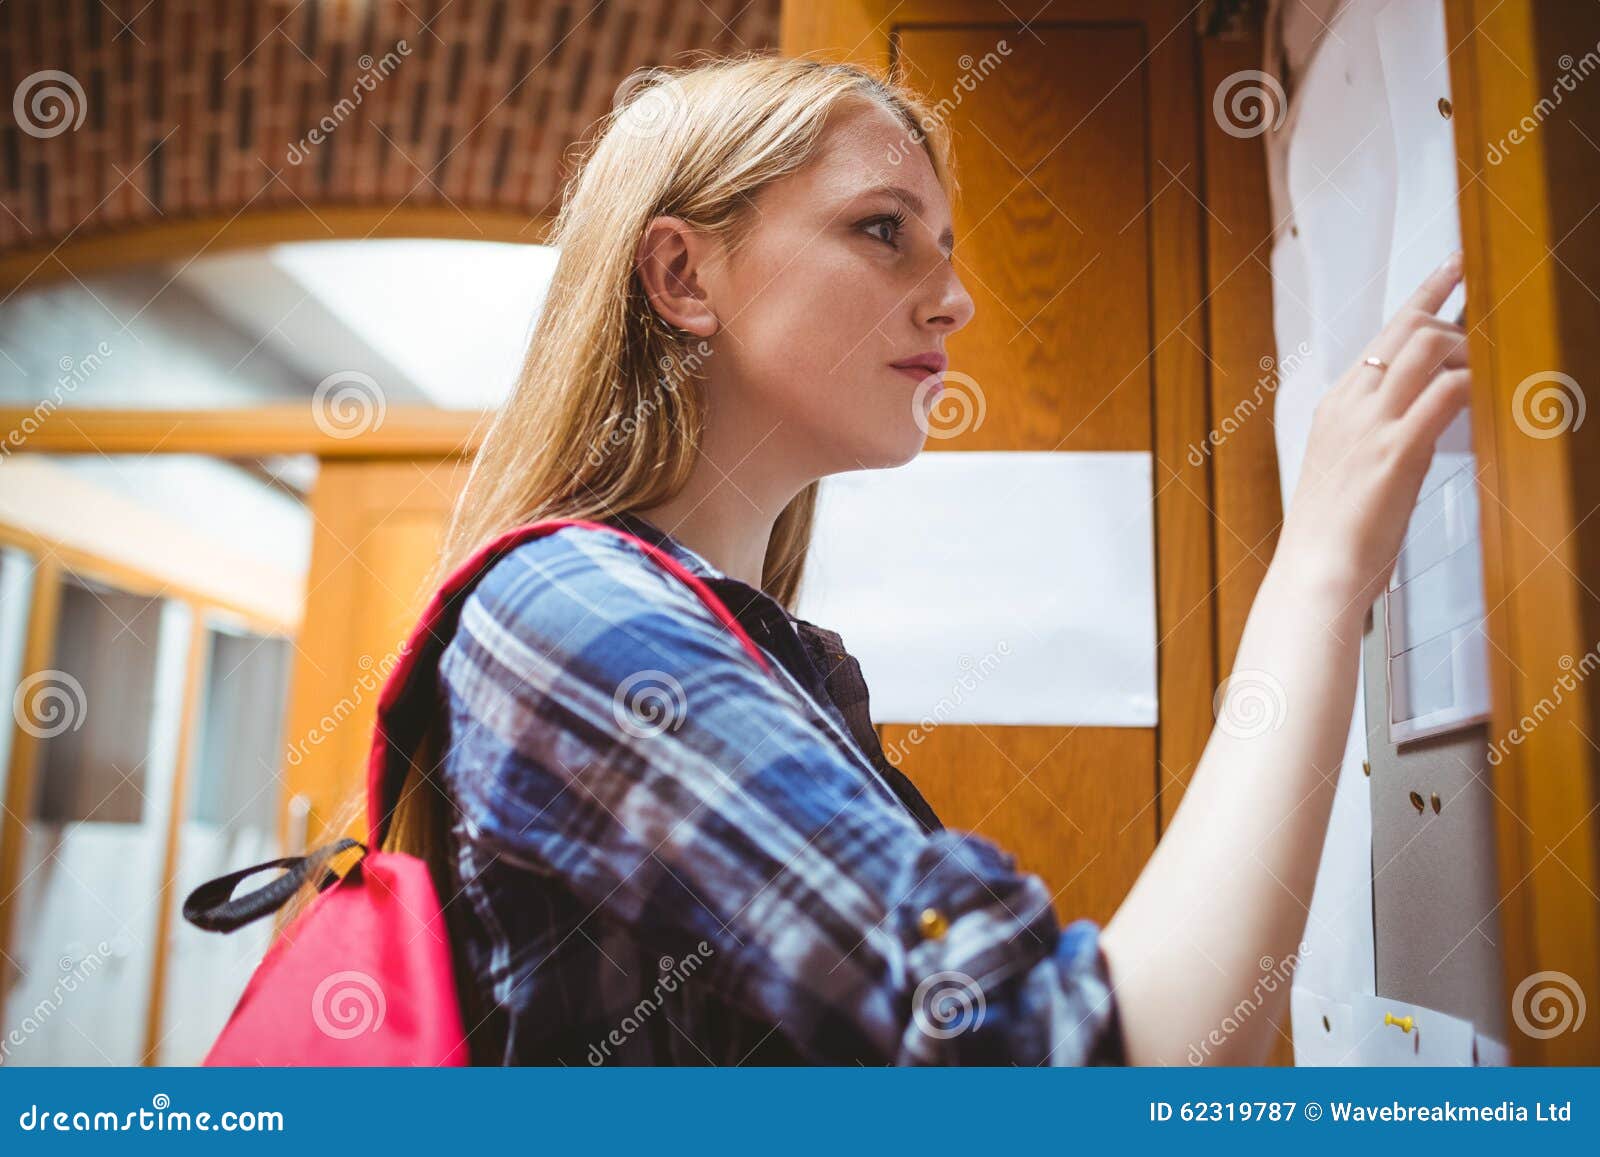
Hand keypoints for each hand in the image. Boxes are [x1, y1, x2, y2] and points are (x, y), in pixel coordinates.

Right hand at [1273, 251, 1471, 625]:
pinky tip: (1494, 387)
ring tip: (1494, 361)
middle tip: (1486, 300)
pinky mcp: (1396, 452)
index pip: (1382, 335)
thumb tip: (1420, 422)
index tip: (1451, 269)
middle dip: (1453, 308)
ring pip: (1427, 347)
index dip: (1422, 297)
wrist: (1315, 572)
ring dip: (1469, 346)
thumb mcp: (1346, 470)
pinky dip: (1476, 381)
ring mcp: (1372, 425)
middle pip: (1407, 328)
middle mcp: (1350, 405)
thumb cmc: (1331, 535)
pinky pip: (1447, 394)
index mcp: (1336, 407)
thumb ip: (1376, 437)